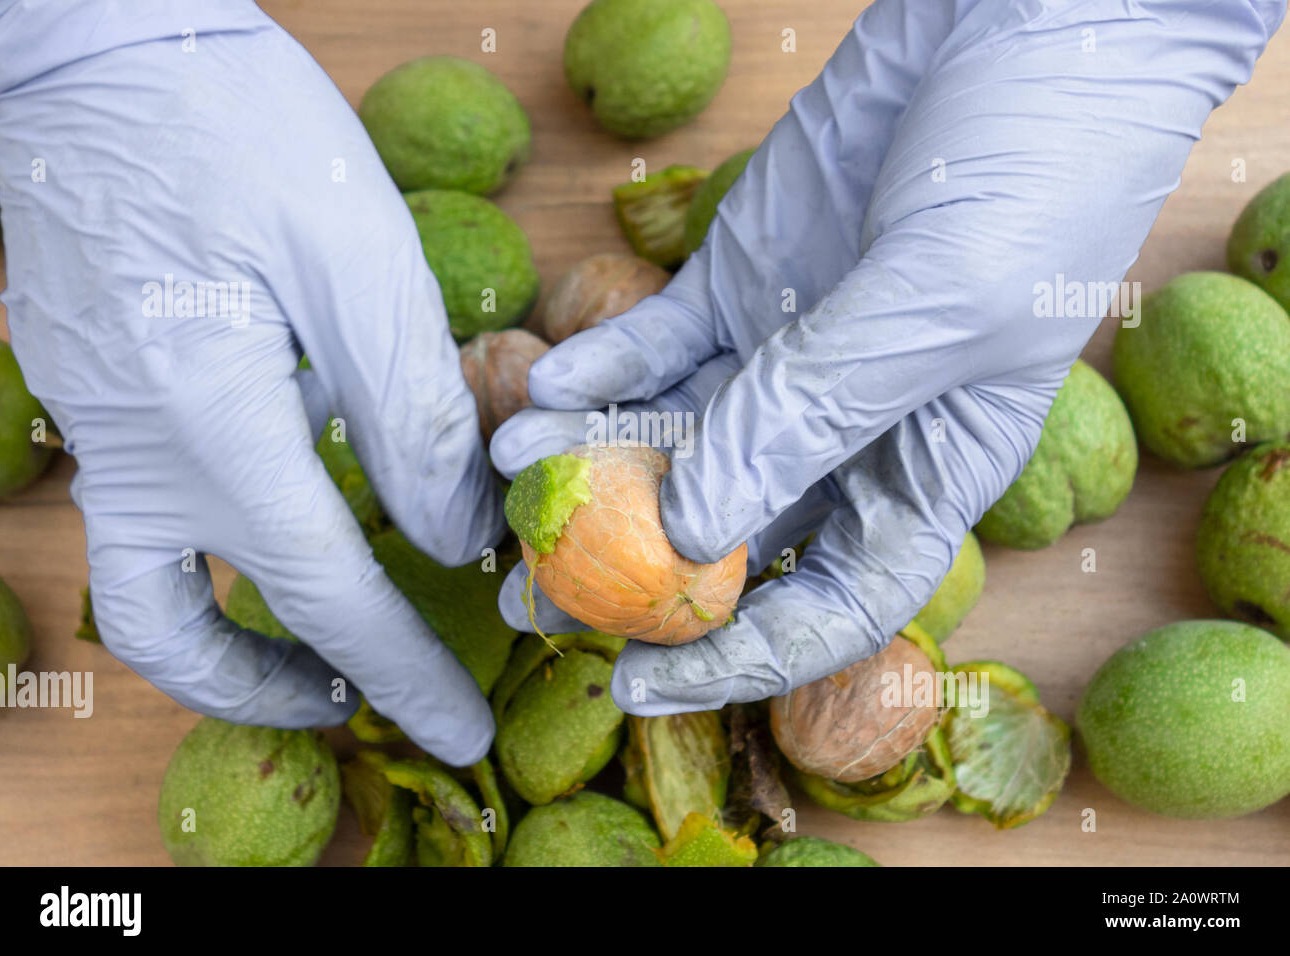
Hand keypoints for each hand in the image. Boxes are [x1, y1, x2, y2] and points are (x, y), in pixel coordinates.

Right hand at [0, 2, 503, 763]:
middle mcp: (131, 450)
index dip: (402, 672)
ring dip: (225, 644)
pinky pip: (143, 512)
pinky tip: (286, 511)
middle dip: (285, 689)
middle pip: (189, 634)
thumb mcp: (357, 261)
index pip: (324, 594)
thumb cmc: (234, 125)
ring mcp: (93, 425)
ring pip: (142, 590)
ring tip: (316, 647)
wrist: (99, 45)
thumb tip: (450, 533)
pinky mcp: (88, 390)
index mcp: (208, 425)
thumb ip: (409, 414)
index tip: (462, 727)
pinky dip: (214, 551)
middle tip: (367, 701)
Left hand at [491, 0, 1285, 713]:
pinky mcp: (744, 280)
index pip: (833, 604)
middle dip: (626, 569)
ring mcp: (790, 352)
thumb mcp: (940, 304)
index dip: (738, 657)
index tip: (639, 681)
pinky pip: (657, 341)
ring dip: (589, 457)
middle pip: (729, 530)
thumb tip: (694, 529)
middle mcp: (852, 428)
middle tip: (529, 592)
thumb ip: (815, 413)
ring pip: (673, 434)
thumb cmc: (1046, 165)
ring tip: (506, 472)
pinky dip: (601, 363)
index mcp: (930, 468)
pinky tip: (546, 383)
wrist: (1037, 19)